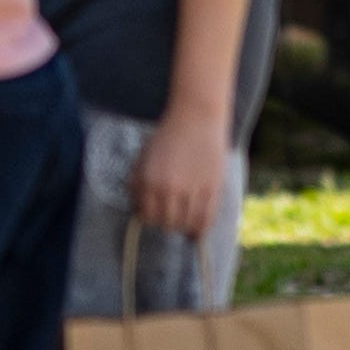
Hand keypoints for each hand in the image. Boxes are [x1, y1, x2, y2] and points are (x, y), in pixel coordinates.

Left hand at [134, 117, 229, 242]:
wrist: (196, 117)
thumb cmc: (168, 136)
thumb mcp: (143, 157)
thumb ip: (137, 183)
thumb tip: (138, 208)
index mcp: (148, 181)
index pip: (147, 217)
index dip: (150, 218)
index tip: (156, 215)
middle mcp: (168, 189)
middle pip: (166, 224)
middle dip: (167, 223)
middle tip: (171, 217)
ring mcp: (192, 190)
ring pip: (186, 224)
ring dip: (183, 227)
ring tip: (184, 223)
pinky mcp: (212, 189)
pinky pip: (206, 219)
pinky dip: (201, 230)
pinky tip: (198, 232)